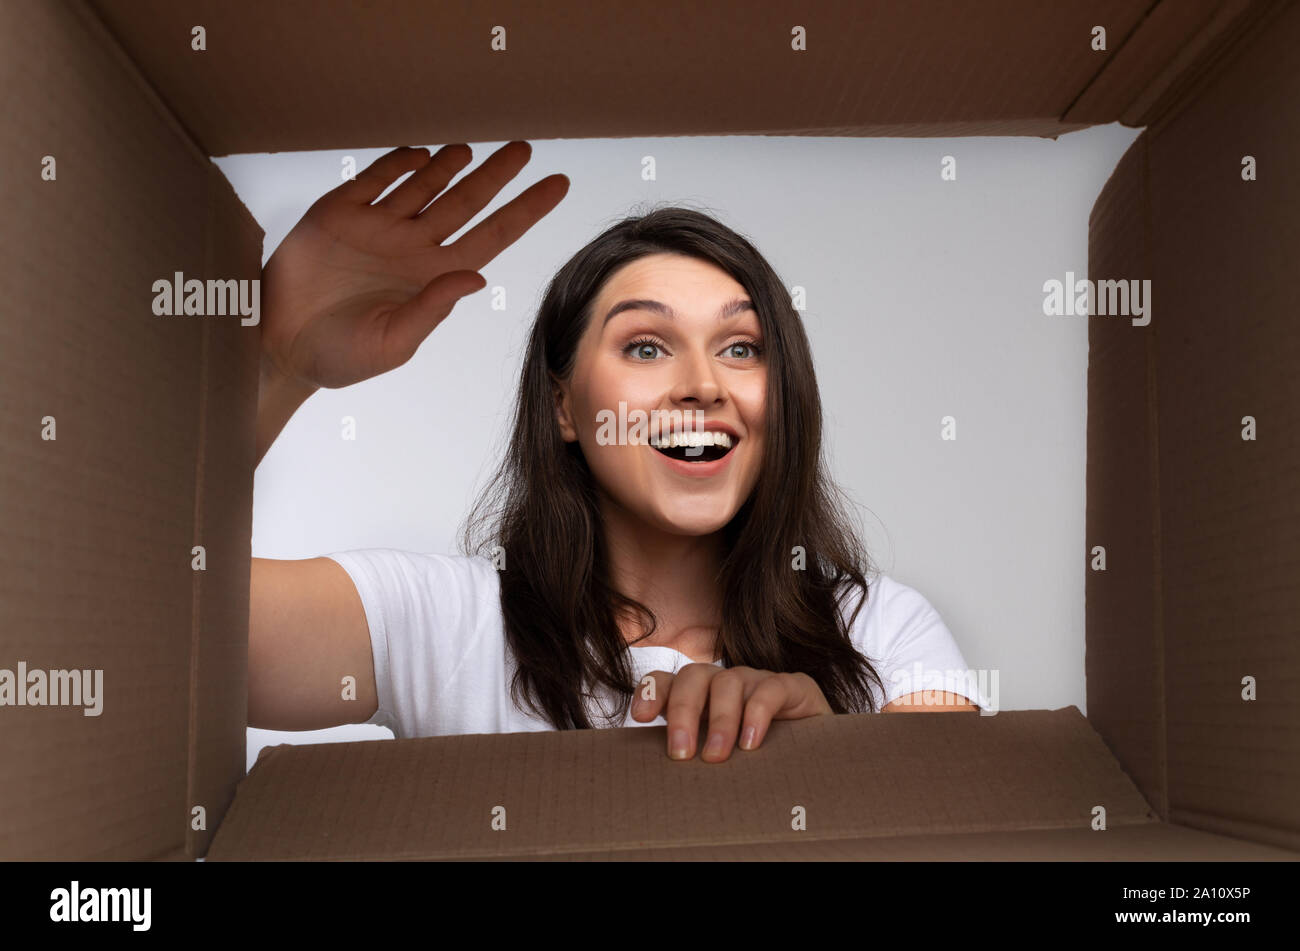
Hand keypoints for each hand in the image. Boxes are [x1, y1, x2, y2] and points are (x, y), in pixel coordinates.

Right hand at [259, 141, 568, 390]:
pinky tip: (420, 154)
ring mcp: (377, 226)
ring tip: (473, 146)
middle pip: (466, 202)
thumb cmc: (341, 356)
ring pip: (424, 184)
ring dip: (449, 163)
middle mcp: (412, 246)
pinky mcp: (338, 212)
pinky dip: (398, 164)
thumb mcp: (393, 342)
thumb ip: (432, 308)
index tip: (557, 185)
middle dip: (496, 175)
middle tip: (525, 146)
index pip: (491, 237)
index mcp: (433, 277)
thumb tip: (477, 277)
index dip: (524, 211)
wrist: (279, 346)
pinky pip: (375, 179)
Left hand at [629, 665, 832, 761]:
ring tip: (717, 756)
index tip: (640, 719)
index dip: (651, 693)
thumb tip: (661, 784)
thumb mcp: (719, 760)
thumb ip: (693, 757)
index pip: (667, 682)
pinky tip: (751, 743)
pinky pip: (770, 689)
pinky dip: (757, 714)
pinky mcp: (793, 686)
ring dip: (720, 720)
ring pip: (728, 682)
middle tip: (680, 753)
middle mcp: (725, 682)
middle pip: (693, 677)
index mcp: (700, 697)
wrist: (815, 759)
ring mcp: (757, 680)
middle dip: (682, 712)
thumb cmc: (758, 763)